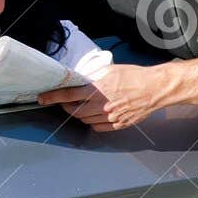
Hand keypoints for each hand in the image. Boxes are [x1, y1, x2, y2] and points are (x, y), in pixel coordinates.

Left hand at [37, 62, 165, 131]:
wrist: (155, 89)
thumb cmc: (134, 76)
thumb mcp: (109, 70)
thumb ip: (91, 77)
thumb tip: (77, 80)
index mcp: (97, 90)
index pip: (68, 95)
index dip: (52, 97)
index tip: (43, 98)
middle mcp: (102, 106)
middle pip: (74, 111)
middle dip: (65, 106)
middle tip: (65, 101)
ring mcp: (110, 117)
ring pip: (85, 120)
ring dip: (79, 114)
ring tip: (81, 106)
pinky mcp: (118, 124)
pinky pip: (98, 127)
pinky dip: (92, 122)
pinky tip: (94, 114)